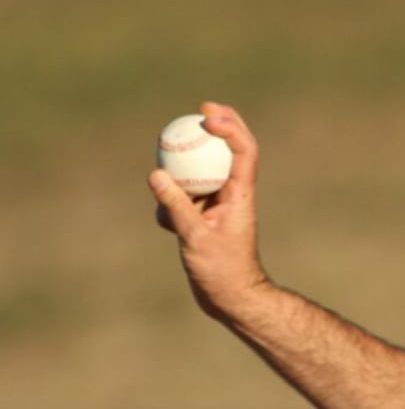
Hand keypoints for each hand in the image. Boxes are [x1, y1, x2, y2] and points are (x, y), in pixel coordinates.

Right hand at [148, 102, 270, 321]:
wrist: (229, 299)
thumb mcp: (195, 237)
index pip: (244, 151)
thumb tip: (156, 173)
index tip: (208, 115)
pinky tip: (165, 225)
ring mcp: (219, 205)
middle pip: (230, 152)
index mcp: (241, 194)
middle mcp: (233, 195)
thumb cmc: (222, 271)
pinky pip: (185, 199)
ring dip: (184, 172)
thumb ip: (176, 205)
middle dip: (219, 128)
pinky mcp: (204, 218)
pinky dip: (171, 205)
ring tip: (169, 175)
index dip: (231, 128)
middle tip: (201, 109)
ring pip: (202, 174)